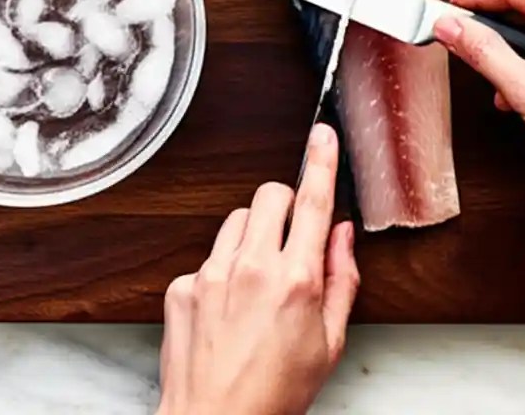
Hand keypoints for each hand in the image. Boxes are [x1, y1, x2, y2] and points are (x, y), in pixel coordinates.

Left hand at [157, 124, 359, 414]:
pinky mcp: (181, 286)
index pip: (313, 201)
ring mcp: (211, 274)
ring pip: (236, 219)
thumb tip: (342, 236)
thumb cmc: (274, 394)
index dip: (321, 160)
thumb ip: (342, 280)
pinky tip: (228, 306)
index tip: (322, 134)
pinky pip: (207, 256)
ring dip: (252, 234)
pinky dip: (222, 270)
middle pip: (269, 195)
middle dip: (285, 205)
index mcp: (296, 280)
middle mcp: (251, 268)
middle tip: (291, 235)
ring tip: (258, 279)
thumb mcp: (329, 343)